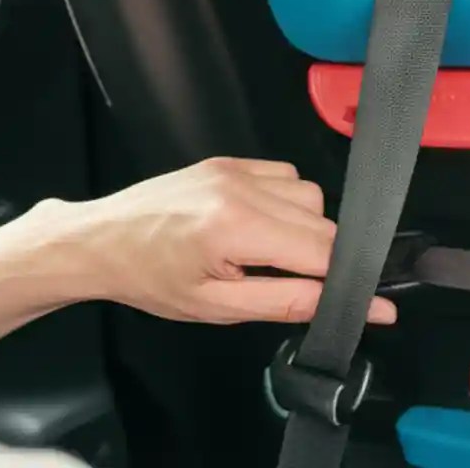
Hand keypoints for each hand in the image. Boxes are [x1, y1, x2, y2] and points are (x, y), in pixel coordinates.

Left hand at [25, 157, 396, 325]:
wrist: (99, 241)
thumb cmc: (149, 280)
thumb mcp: (219, 308)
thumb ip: (291, 304)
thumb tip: (360, 307)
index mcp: (235, 227)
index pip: (323, 252)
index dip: (350, 280)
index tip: (371, 302)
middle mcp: (241, 188)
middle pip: (324, 223)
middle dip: (322, 260)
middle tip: (289, 284)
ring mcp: (235, 169)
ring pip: (310, 196)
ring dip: (305, 229)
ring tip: (265, 256)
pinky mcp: (229, 161)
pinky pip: (286, 177)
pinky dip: (287, 204)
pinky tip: (258, 227)